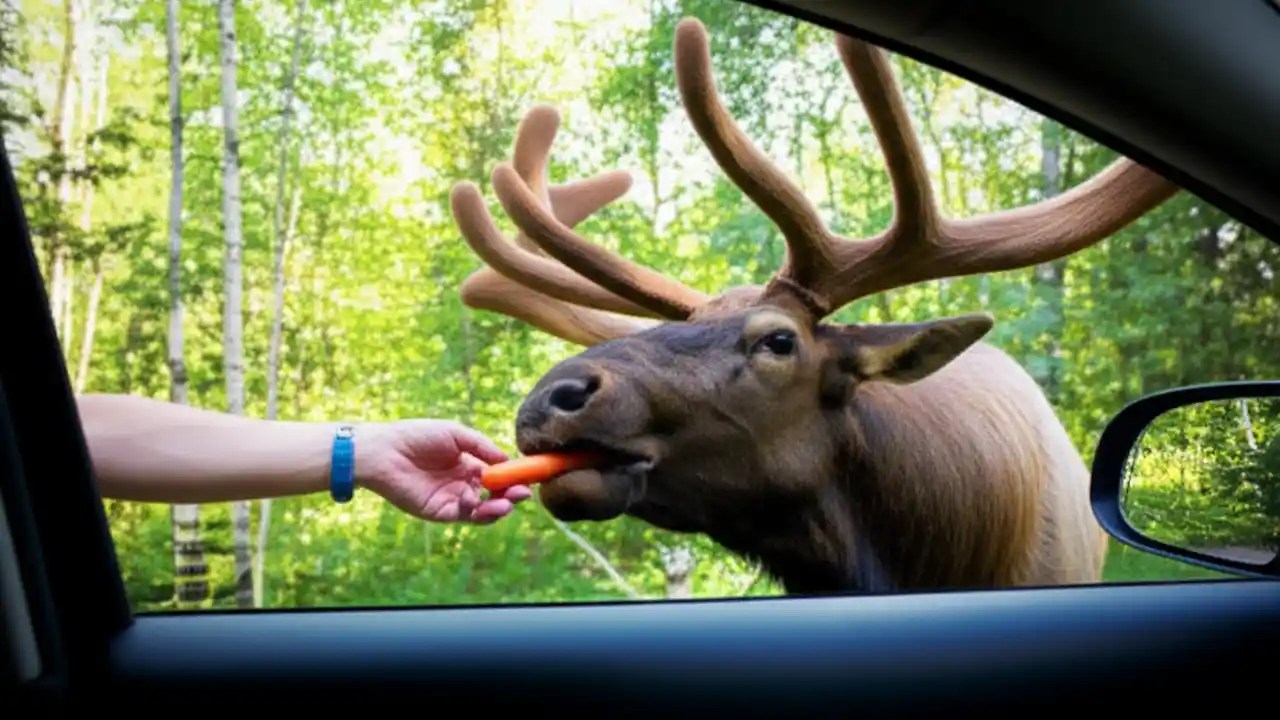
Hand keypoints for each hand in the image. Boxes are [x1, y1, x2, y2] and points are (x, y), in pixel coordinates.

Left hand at [354, 419, 531, 523]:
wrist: (384, 452)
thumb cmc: (417, 436)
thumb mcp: (456, 434)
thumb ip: (482, 447)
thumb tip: (507, 459)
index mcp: (466, 464)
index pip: (496, 475)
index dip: (513, 477)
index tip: (528, 476)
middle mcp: (462, 483)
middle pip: (494, 495)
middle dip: (510, 495)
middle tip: (522, 493)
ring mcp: (452, 499)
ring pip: (483, 509)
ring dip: (499, 508)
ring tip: (508, 502)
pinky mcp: (440, 512)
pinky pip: (466, 516)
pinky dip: (480, 513)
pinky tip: (487, 504)